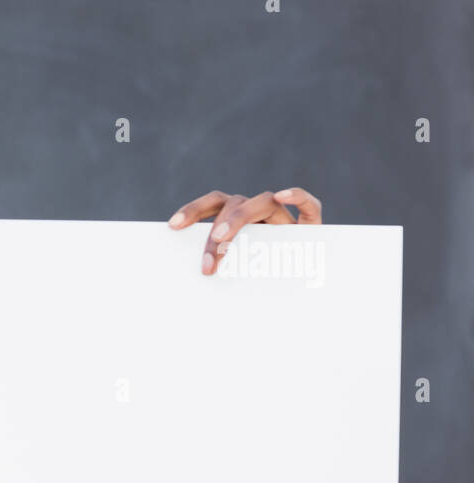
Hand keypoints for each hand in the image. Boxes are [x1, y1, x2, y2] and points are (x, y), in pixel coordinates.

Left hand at [167, 187, 323, 273]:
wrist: (300, 286)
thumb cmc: (257, 277)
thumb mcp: (232, 273)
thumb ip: (217, 267)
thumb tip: (191, 282)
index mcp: (235, 215)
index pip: (213, 203)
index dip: (193, 210)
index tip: (172, 225)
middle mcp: (256, 210)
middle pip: (233, 203)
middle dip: (216, 230)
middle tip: (206, 261)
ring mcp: (282, 214)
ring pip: (263, 202)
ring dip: (239, 218)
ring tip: (221, 240)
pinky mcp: (310, 223)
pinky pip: (308, 203)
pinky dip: (297, 196)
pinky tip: (282, 195)